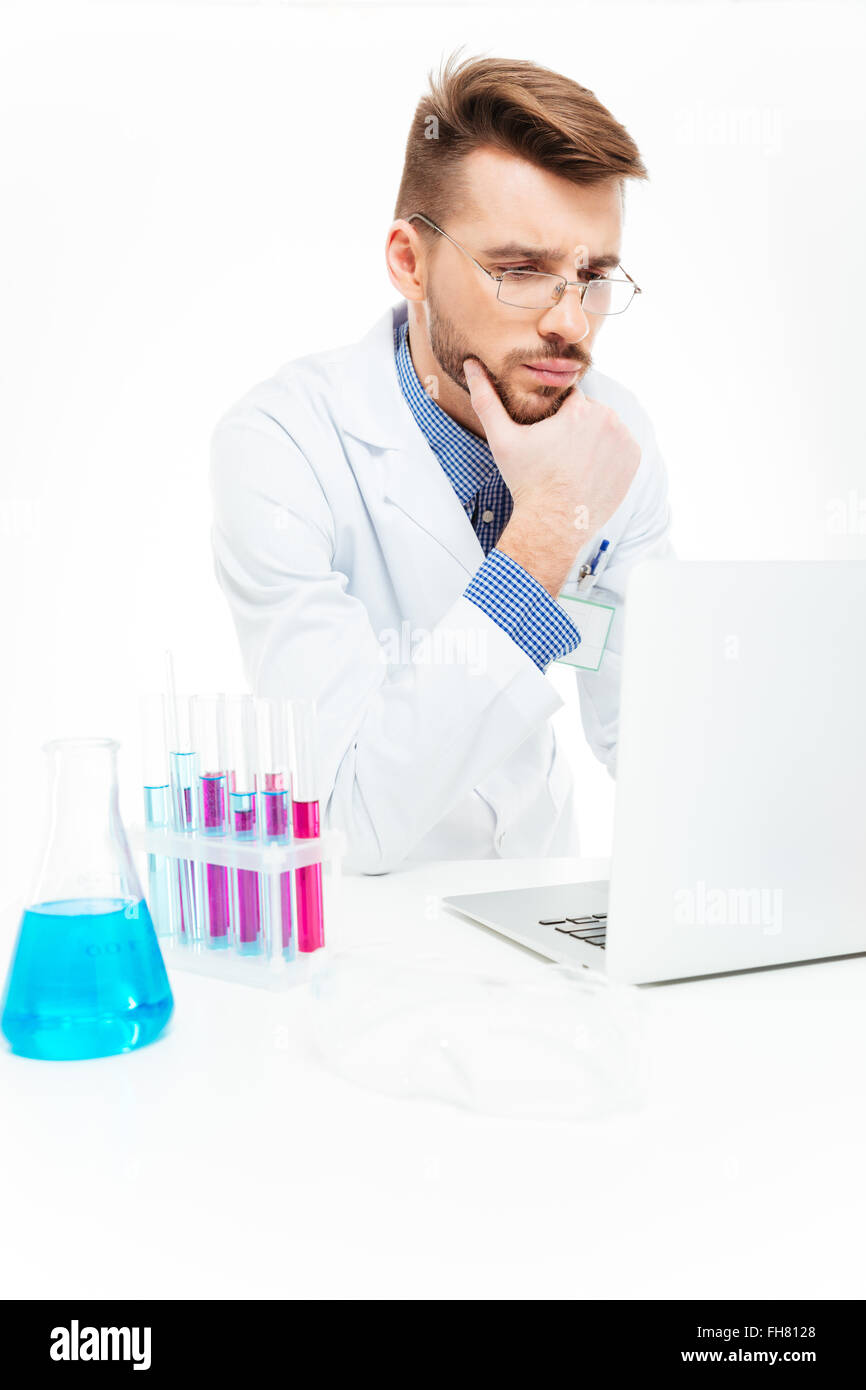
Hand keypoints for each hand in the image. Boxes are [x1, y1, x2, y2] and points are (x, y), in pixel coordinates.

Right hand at [463, 357, 640, 596]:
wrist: (554, 525)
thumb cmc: (527, 482)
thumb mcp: (502, 440)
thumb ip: (486, 399)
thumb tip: (470, 364)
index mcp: (579, 410)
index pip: (568, 398)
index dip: (556, 417)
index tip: (547, 438)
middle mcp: (608, 420)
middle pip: (589, 413)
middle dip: (575, 427)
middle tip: (558, 455)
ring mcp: (624, 440)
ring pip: (605, 428)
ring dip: (592, 438)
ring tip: (573, 463)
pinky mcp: (633, 459)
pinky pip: (619, 447)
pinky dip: (607, 455)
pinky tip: (589, 471)